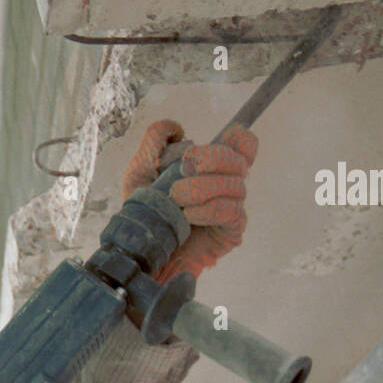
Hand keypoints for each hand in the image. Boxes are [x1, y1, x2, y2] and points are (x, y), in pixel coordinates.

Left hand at [122, 119, 258, 281]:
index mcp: (211, 168)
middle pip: (239, 159)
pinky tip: (188, 215)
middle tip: (184, 169)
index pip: (242, 144)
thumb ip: (154, 142)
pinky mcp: (231, 232)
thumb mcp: (139, 172)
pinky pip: (231, 212)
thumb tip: (177, 128)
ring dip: (202, 187)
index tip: (200, 148)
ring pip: (235, 185)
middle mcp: (226, 185)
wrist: (142, 255)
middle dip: (211, 157)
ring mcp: (231, 208)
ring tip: (176, 198)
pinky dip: (208, 209)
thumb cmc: (144, 214)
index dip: (236, 138)